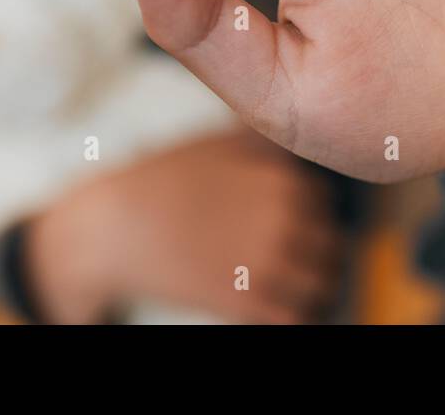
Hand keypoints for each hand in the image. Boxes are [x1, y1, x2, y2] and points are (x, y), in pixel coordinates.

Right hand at [24, 129, 344, 323]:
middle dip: (313, 250)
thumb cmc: (166, 181)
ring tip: (287, 284)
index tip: (291, 221)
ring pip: (320, 285)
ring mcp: (268, 262)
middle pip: (328, 244)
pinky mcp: (246, 301)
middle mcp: (285, 218)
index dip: (308, 212)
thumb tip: (300, 127)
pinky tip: (269, 304)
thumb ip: (265, 142)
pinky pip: (294, 317)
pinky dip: (289, 312)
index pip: (323, 202)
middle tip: (291, 256)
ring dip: (308, 285)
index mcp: (284, 179)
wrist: (115, 228)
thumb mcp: (220, 143)